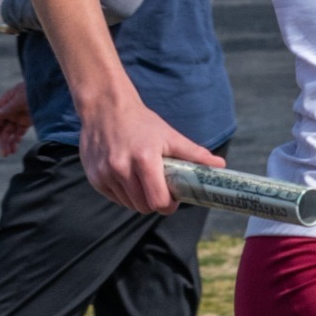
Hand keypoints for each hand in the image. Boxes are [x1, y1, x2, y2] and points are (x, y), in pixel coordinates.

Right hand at [0, 83, 32, 158]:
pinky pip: (18, 134)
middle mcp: (8, 111)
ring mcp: (17, 117)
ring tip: (6, 154)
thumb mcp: (22, 98)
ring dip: (5, 144)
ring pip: (7, 133)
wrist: (52, 90)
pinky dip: (15, 142)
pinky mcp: (26, 122)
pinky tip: (13, 150)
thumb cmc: (35, 89)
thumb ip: (8, 108)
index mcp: (4, 102)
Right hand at [78, 95, 225, 214]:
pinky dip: (123, 193)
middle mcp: (121, 168)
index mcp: (144, 159)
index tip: (172, 198)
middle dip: (155, 202)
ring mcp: (105, 174)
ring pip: (129, 205)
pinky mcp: (94, 178)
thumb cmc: (141, 123)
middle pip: (144, 207)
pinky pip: (115, 198)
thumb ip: (194, 154)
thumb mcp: (169, 136)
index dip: (169, 205)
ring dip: (138, 199)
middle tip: (159, 187)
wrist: (105, 108)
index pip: (158, 201)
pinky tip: (127, 176)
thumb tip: (221, 166)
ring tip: (142, 179)